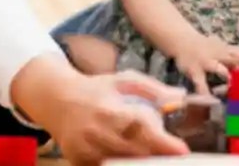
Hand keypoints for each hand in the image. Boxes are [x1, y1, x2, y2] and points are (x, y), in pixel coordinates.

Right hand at [36, 70, 190, 165]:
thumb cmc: (97, 90)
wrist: (57, 101)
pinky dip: (122, 163)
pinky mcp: (78, 162)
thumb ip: (154, 89)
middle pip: (133, 152)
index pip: (139, 129)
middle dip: (157, 155)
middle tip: (174, 155)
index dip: (162, 142)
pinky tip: (133, 157)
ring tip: (156, 155)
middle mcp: (95, 133)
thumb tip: (180, 97)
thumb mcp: (125, 80)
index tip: (182, 150)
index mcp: (108, 110)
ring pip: (120, 164)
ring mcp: (84, 151)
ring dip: (141, 161)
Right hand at [172, 34, 238, 94]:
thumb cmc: (205, 46)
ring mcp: (207, 62)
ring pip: (219, 68)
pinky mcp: (195, 71)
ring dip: (227, 75)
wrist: (183, 40)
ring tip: (235, 85)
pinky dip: (205, 92)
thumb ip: (235, 53)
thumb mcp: (222, 46)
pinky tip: (211, 101)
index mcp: (227, 50)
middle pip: (235, 59)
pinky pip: (200, 82)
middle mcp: (219, 55)